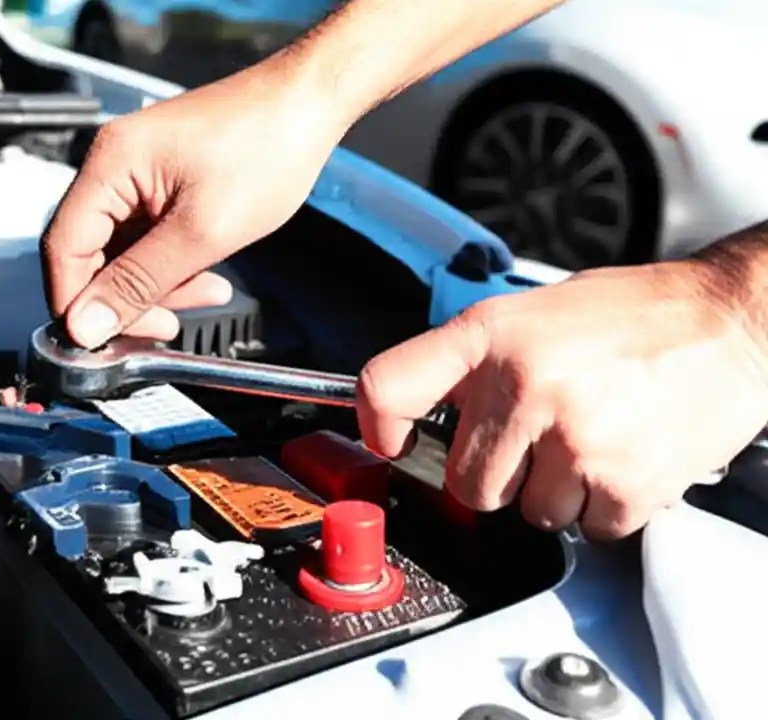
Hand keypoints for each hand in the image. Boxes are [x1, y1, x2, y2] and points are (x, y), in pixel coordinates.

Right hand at [41, 57, 348, 347]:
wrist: (310, 104)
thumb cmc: (269, 144)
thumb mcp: (203, 232)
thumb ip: (140, 282)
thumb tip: (88, 324)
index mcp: (111, 163)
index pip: (63, 248)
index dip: (76, 302)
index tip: (100, 341)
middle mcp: (113, 163)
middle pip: (88, 253)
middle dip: (124, 298)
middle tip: (161, 328)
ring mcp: (136, 173)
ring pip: (120, 252)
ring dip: (155, 285)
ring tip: (204, 294)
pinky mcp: (158, 182)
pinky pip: (145, 237)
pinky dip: (170, 265)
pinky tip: (206, 275)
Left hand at [356, 262, 767, 539]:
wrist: (733, 322)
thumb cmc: (634, 315)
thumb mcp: (532, 312)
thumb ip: (473, 361)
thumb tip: (415, 411)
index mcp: (491, 335)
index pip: (388, 385)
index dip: (377, 423)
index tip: (391, 439)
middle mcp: (523, 384)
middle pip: (465, 482)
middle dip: (499, 472)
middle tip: (539, 438)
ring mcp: (573, 437)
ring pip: (527, 512)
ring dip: (556, 491)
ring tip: (592, 438)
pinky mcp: (621, 482)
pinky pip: (586, 528)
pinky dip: (605, 506)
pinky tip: (623, 456)